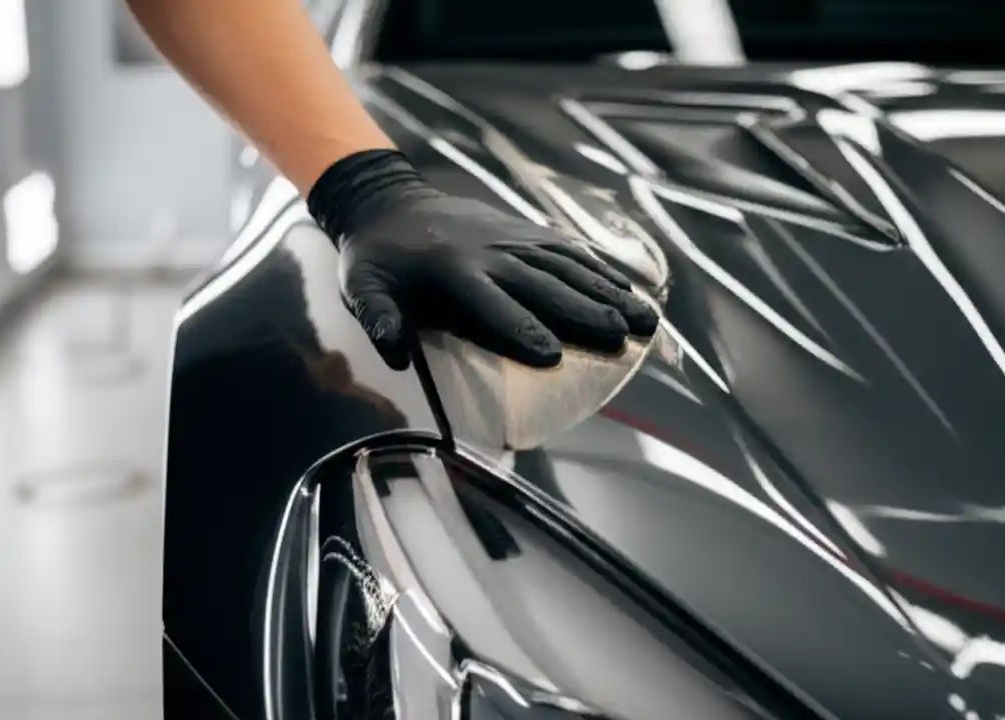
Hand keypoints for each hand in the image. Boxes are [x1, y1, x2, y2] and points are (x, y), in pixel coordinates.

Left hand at [308, 150, 657, 369]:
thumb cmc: (376, 258)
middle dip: (586, 312)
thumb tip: (396, 353)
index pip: (494, 305)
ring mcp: (512, 239)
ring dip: (607, 292)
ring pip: (567, 267)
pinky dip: (600, 267)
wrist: (388, 199)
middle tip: (624, 336)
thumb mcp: (361, 288)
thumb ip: (378, 318)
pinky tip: (628, 288)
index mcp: (453, 273)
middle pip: (546, 286)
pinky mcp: (523, 231)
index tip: (552, 355)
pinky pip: (567, 249)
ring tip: (644, 318)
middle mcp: (492, 254)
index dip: (522, 330)